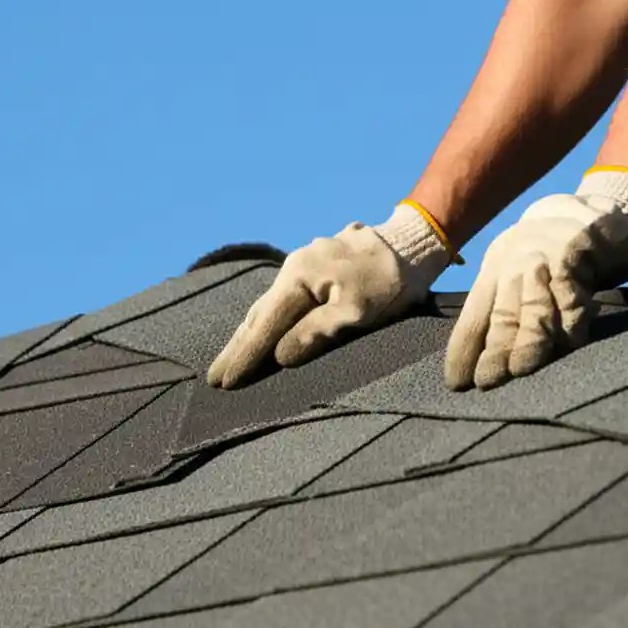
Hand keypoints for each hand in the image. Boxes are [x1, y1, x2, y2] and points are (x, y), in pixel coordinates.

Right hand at [208, 205, 451, 388]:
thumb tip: (280, 357)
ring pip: (270, 306)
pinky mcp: (316, 269)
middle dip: (237, 348)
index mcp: (299, 277)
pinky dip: (269, 320)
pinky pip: (284, 300)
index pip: (265, 325)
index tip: (224, 383)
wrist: (414, 243)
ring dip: (249, 334)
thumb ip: (316, 333)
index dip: (244, 356)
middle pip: (259, 315)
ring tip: (231, 359)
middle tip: (214, 378)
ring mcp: (304, 264)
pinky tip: (262, 329)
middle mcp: (294, 266)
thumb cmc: (390, 281)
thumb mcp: (357, 312)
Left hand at [445, 171, 627, 389]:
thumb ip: (516, 310)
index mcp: (496, 270)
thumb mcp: (531, 274)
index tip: (457, 383)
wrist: (603, 202)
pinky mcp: (576, 247)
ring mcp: (544, 253)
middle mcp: (514, 262)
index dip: (465, 349)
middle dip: (494, 350)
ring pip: (534, 304)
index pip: (475, 315)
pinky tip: (571, 341)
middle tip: (488, 382)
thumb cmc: (562, 252)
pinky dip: (571, 315)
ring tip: (521, 369)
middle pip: (502, 314)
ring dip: (528, 339)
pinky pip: (571, 288)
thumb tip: (497, 362)